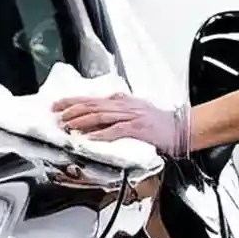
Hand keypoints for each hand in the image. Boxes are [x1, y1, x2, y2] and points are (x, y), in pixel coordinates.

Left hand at [53, 93, 191, 157]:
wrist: (182, 128)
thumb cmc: (160, 124)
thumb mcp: (135, 112)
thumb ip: (117, 112)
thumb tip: (96, 118)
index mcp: (122, 101)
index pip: (92, 99)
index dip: (72, 101)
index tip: (57, 105)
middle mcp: (124, 105)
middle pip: (93, 104)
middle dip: (72, 109)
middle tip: (56, 114)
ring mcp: (131, 116)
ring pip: (100, 115)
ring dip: (82, 121)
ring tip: (67, 125)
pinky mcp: (138, 128)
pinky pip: (115, 130)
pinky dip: (100, 135)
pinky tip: (88, 139)